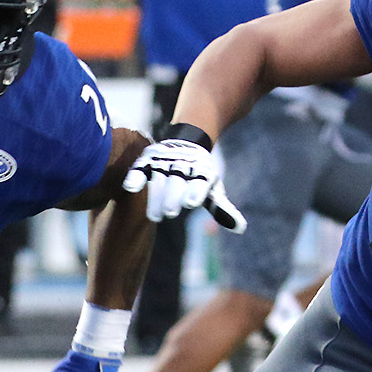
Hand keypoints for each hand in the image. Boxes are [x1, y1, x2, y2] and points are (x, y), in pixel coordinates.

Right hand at [121, 130, 246, 229]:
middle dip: (173, 196)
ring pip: (159, 178)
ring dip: (156, 196)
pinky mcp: (148, 161)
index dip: (195, 191)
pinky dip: (136, 177)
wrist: (187, 142)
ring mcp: (164, 163)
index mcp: (202, 172)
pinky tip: (130, 187)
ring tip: (154, 217)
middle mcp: (183, 166)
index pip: (199, 182)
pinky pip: (140, 169)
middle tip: (170, 213)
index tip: (191, 203)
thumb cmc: (200, 176)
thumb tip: (240, 229)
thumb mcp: (212, 190)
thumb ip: (222, 209)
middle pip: (177, 182)